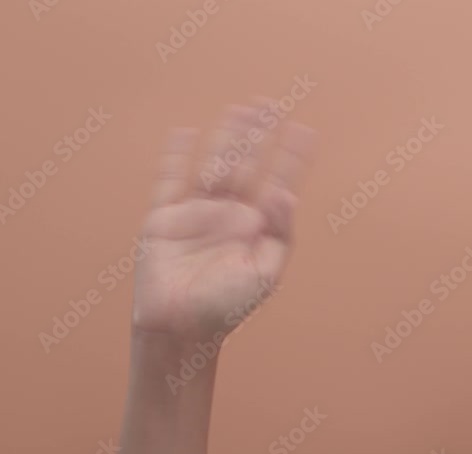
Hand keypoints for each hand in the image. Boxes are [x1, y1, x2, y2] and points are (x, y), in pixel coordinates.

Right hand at [131, 101, 316, 344]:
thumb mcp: (265, 274)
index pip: (277, 184)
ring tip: (241, 109)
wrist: (180, 330)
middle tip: (271, 104)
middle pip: (246, 166)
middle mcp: (228, 216)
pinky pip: (171, 182)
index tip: (305, 132)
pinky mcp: (165, 220)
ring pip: (214, 165)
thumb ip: (279, 234)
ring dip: (227, 138)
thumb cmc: (226, 308)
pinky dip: (175, 158)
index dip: (291, 159)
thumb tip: (285, 194)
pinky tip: (185, 133)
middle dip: (258, 136)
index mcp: (255, 229)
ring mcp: (197, 215)